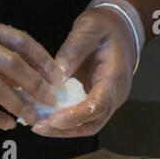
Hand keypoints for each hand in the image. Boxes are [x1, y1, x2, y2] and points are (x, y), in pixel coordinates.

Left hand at [33, 0, 140, 137]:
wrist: (121, 31)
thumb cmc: (105, 28)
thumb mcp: (88, 30)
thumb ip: (72, 51)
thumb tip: (55, 74)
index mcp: (114, 78)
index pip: (98, 105)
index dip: (75, 116)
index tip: (53, 119)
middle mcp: (114, 96)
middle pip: (92, 123)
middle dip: (65, 129)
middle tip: (38, 126)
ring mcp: (108, 102)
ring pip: (88, 126)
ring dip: (63, 130)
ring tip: (38, 126)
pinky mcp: (99, 103)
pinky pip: (84, 119)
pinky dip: (65, 123)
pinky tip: (46, 119)